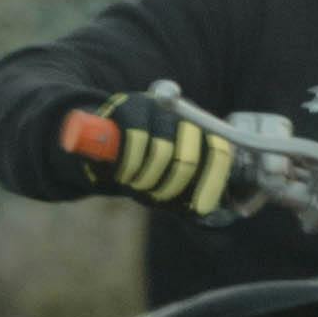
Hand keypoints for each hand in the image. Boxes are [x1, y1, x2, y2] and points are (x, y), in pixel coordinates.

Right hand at [64, 89, 240, 214]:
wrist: (98, 148)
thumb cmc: (142, 169)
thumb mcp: (169, 182)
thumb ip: (191, 192)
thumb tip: (215, 210)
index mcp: (200, 129)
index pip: (218, 150)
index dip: (212, 181)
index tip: (202, 208)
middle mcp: (182, 113)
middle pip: (189, 156)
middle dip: (172, 185)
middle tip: (156, 196)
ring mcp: (156, 106)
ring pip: (162, 151)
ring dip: (147, 179)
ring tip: (137, 183)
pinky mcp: (128, 106)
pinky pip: (135, 140)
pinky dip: (129, 166)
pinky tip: (124, 174)